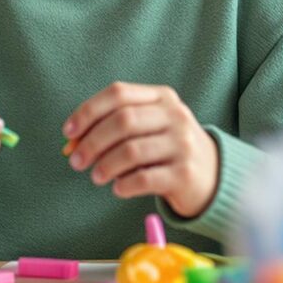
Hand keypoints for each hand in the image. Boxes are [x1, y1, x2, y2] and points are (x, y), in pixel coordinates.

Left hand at [63, 82, 219, 219]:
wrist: (214, 177)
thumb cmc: (167, 149)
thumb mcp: (147, 129)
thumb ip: (112, 129)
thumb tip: (72, 143)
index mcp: (161, 97)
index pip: (118, 93)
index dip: (88, 111)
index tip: (68, 132)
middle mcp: (175, 116)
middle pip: (123, 121)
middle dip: (92, 142)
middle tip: (75, 160)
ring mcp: (183, 144)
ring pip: (132, 151)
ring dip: (105, 165)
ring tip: (96, 177)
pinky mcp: (186, 174)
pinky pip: (145, 178)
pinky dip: (124, 184)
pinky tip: (117, 188)